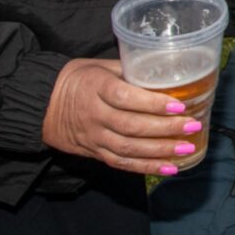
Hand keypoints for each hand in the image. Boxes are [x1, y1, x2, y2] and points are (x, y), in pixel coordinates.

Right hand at [41, 57, 200, 174]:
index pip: (125, 98)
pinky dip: (147, 168)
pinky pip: (122, 163)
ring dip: (160, 151)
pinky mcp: (95, 152)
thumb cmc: (79, 79)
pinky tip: (170, 168)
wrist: (43, 104)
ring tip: (187, 147)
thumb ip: (130, 71)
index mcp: (96, 88)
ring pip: (128, 148)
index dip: (152, 104)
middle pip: (131, 126)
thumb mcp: (101, 67)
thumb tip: (167, 72)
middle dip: (165, 129)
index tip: (178, 105)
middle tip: (191, 126)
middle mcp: (94, 115)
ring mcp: (94, 137)